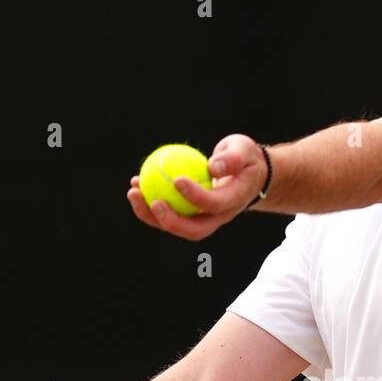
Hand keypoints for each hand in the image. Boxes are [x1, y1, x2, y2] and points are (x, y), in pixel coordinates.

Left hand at [127, 134, 266, 240]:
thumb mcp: (244, 150)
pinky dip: (149, 203)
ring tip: (133, 191)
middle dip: (170, 221)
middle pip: (194, 230)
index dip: (195, 196)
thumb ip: (232, 158)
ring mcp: (204, 219)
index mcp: (233, 201)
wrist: (248, 175)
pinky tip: (136, 184)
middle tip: (152, 201)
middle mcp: (219, 217)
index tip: (176, 179)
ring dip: (151, 215)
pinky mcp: (191, 216)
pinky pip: (169, 213)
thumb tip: (212, 167)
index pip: (214, 204)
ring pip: (177, 226)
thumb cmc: (244, 158)